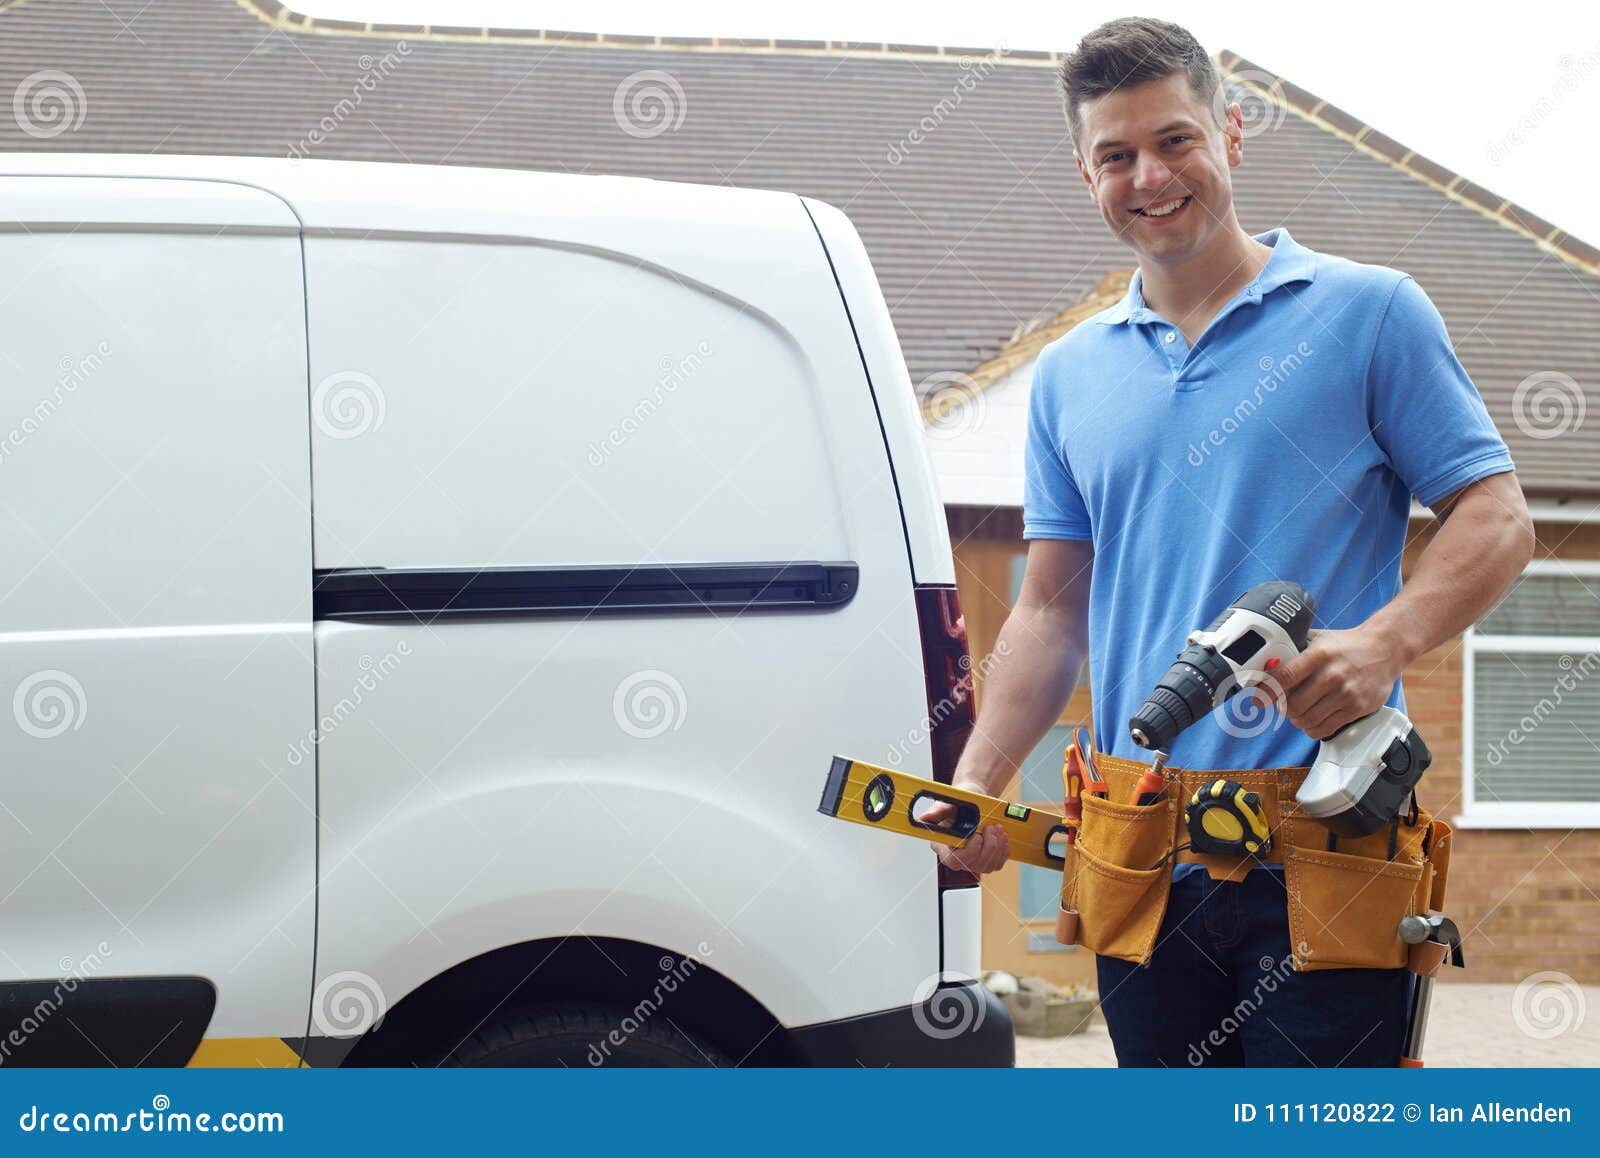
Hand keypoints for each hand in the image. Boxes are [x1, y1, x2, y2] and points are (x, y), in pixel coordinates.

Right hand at [922, 783, 1010, 873]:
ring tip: (997, 828)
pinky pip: (997, 863)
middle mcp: (956, 856)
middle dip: (988, 846)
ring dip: (997, 846)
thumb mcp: (946, 803)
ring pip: (988, 865)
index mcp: (943, 845)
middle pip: (974, 865)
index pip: (953, 860)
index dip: (968, 852)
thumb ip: (936, 811)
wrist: (974, 800)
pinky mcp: (986, 861)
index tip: (977, 836)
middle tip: (991, 827)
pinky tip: (1002, 837)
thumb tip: (923, 818)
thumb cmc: (959, 802)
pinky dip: (1004, 850)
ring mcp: (972, 861)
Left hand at [1254, 626, 1403, 739]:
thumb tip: (1265, 661)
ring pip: (1307, 719)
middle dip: (1283, 709)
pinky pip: (1325, 728)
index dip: (1266, 691)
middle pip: (1293, 705)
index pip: (1285, 677)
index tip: (1257, 699)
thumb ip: (1295, 649)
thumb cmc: (1348, 645)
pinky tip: (1312, 721)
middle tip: (1283, 705)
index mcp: (1319, 655)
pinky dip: (1312, 729)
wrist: (1386, 649)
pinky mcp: (1357, 708)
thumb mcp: (1320, 639)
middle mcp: (1332, 675)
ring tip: (1298, 713)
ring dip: (1297, 720)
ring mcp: (1346, 694)